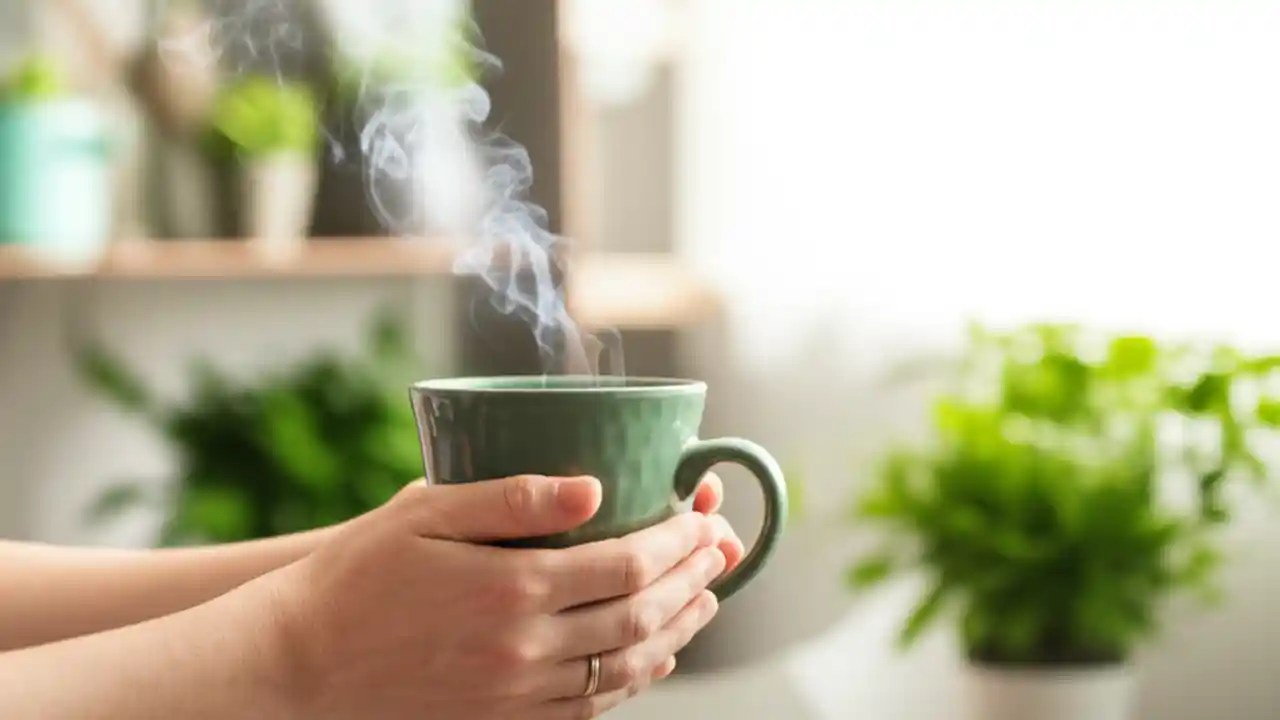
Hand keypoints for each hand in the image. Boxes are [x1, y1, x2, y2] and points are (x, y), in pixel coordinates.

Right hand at [254, 474, 741, 719]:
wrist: (298, 665)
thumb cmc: (357, 575)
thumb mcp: (425, 512)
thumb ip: (514, 497)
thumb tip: (595, 488)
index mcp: (513, 588)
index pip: (627, 565)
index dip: (676, 540)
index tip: (703, 516)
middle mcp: (525, 648)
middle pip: (640, 616)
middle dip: (691, 579)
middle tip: (722, 552)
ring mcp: (517, 693)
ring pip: (626, 666)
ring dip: (677, 632)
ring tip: (705, 601)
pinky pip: (589, 705)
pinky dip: (633, 679)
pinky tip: (650, 658)